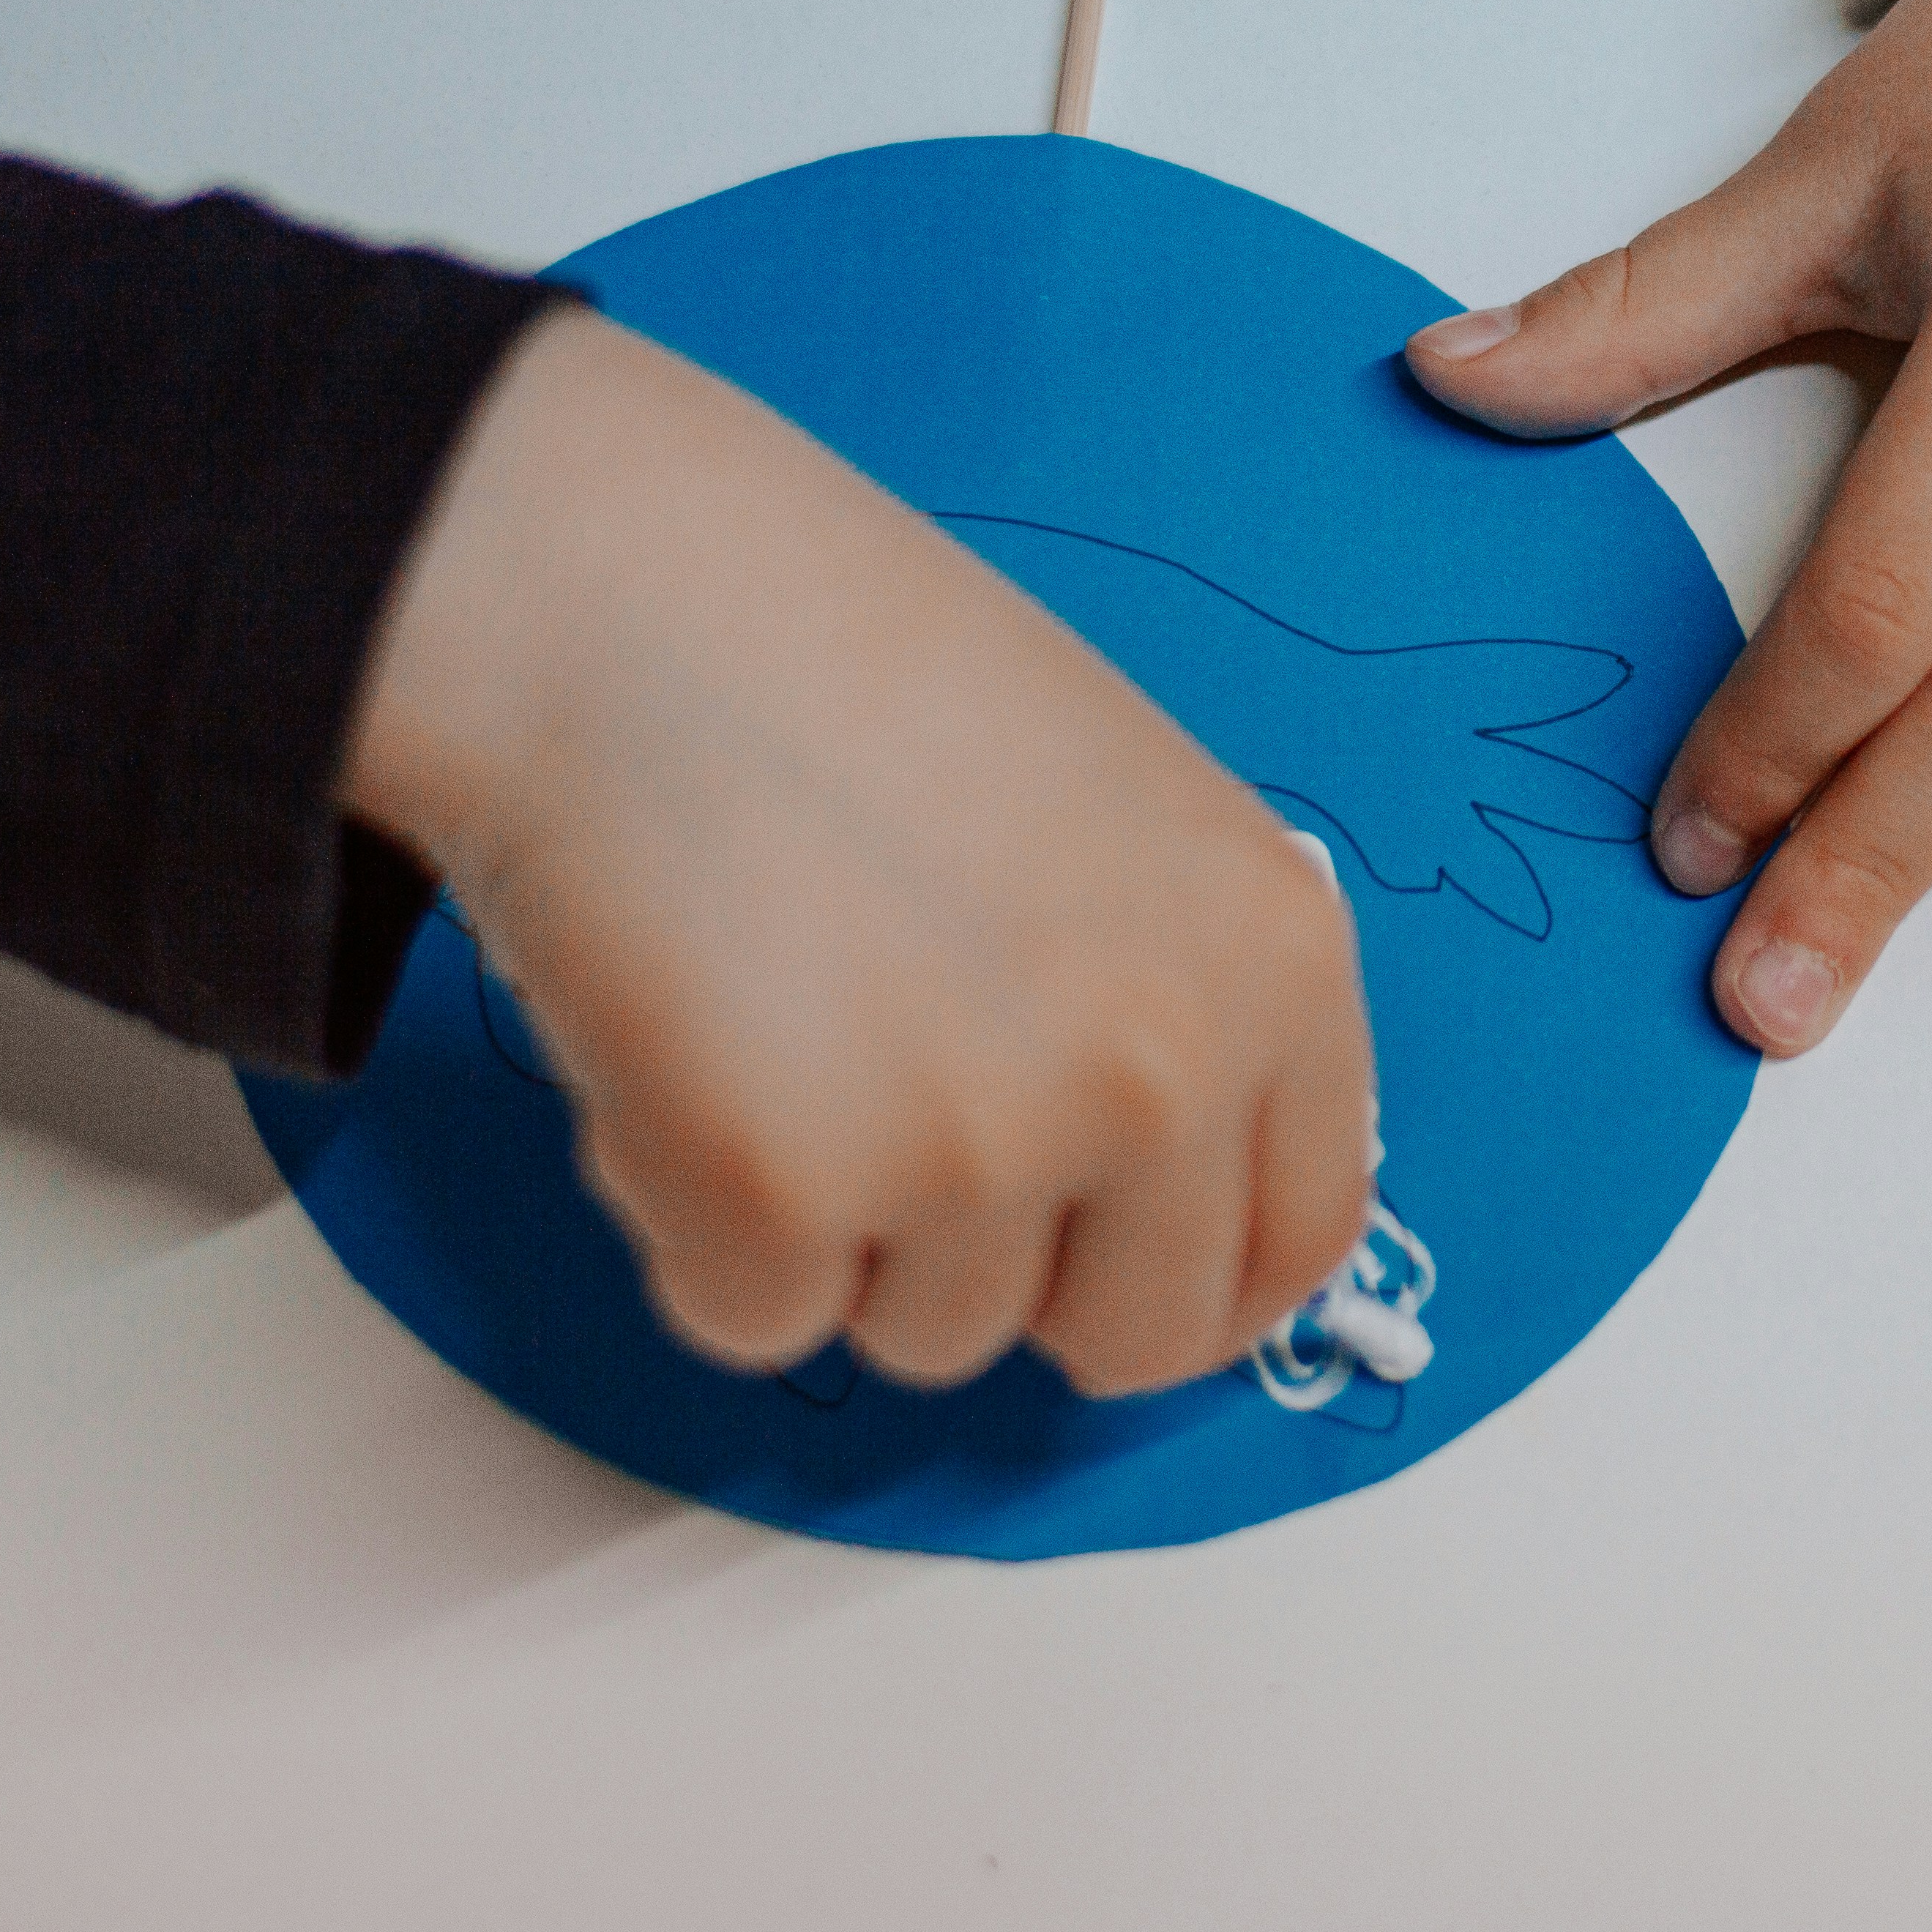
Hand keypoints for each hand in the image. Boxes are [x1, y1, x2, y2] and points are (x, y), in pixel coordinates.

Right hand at [341, 310, 1374, 1394]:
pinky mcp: (786, 1197)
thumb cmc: (850, 666)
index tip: (1112, 1267)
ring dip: (844, 1228)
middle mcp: (1162, 1070)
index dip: (1195, 1278)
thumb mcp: (1125, 814)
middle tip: (912, 1145)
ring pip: (931, 1334)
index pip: (1304, 1236)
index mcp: (1276, 964)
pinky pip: (755, 1316)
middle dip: (1021, 1281)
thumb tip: (1168, 1181)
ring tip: (782, 1015)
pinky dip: (695, 1217)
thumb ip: (1179, 997)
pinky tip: (683, 1041)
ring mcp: (981, 1145)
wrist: (627, 595)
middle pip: (1132, 1336)